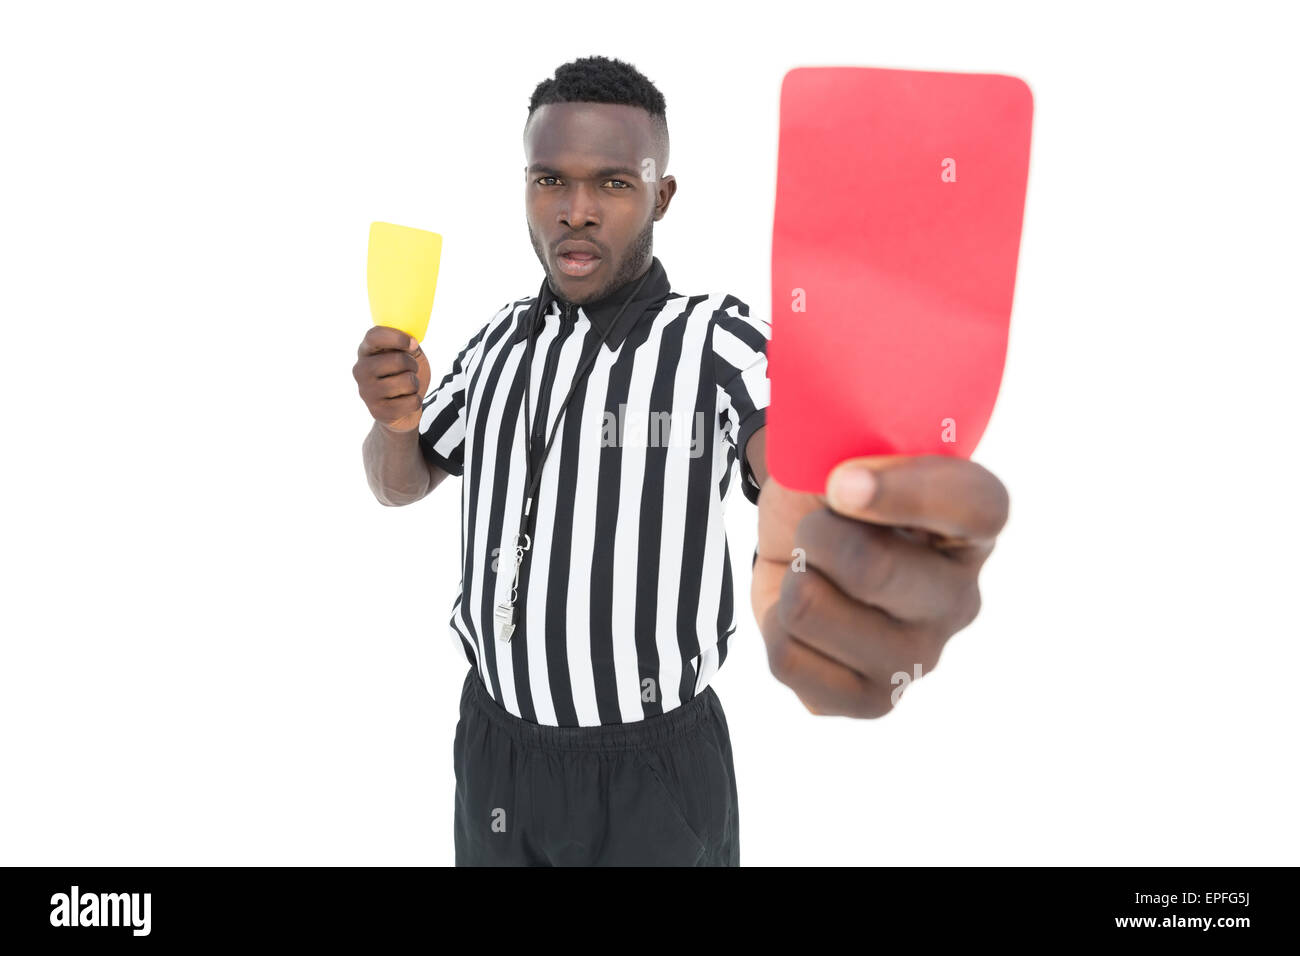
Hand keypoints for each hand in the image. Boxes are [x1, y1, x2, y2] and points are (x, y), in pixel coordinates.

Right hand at [352, 326, 429, 432]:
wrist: (402, 410)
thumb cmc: (403, 375)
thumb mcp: (407, 354)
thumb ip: (407, 344)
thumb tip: (412, 343)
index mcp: (366, 351)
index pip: (374, 336)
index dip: (397, 337)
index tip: (414, 344)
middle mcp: (361, 370)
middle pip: (398, 360)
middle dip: (413, 365)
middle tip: (410, 370)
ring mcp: (367, 392)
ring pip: (408, 381)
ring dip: (415, 384)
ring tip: (407, 387)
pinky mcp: (378, 411)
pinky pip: (412, 402)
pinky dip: (416, 401)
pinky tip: (405, 402)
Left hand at [751, 454, 1008, 717]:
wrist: (800, 541)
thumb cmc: (834, 493)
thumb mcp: (848, 449)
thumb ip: (861, 449)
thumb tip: (847, 485)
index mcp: (973, 527)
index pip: (976, 507)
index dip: (905, 491)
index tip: (842, 481)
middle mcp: (959, 599)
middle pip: (871, 568)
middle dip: (815, 533)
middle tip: (819, 525)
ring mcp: (919, 657)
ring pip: (811, 609)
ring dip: (790, 578)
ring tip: (812, 573)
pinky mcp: (872, 700)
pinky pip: (787, 659)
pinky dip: (774, 626)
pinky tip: (803, 619)